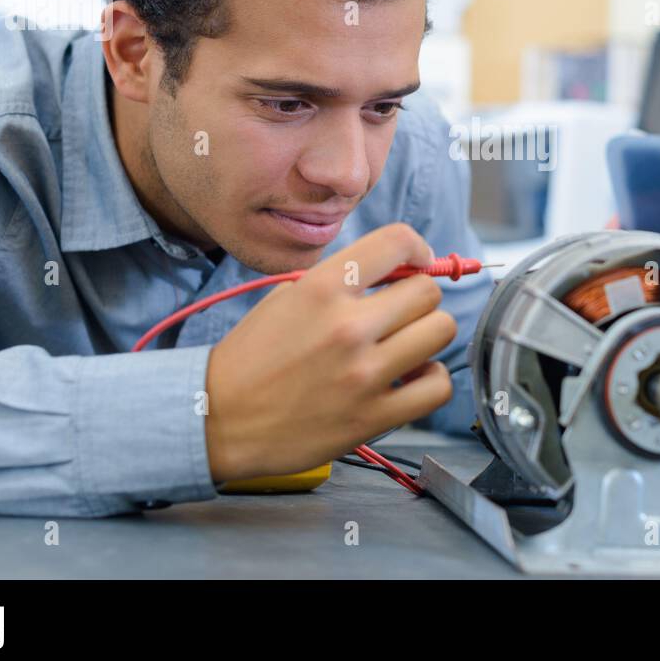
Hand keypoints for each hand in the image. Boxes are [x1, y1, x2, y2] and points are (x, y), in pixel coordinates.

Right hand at [203, 223, 456, 481]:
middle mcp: (347, 326)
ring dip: (427, 338)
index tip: (417, 263)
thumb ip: (340, 281)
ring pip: (441, 332)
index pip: (397, 242)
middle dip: (418, 301)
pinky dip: (431, 381)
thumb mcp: (287, 298)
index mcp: (322, 288)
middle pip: (428, 292)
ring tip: (405, 348)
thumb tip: (396, 273)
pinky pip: (438, 385)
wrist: (218, 418)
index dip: (417, 249)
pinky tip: (409, 380)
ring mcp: (363, 373)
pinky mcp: (373, 416)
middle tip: (400, 316)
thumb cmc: (252, 358)